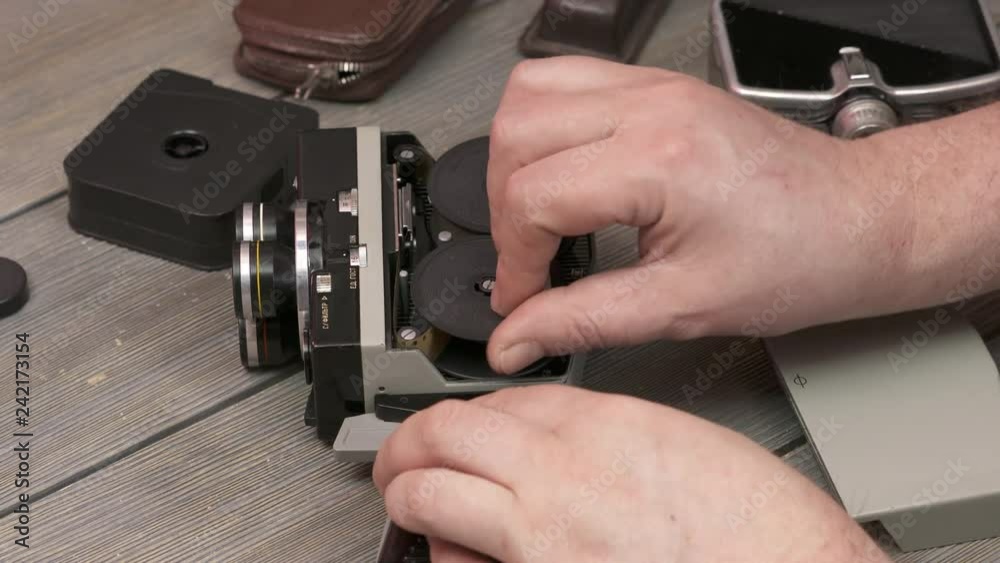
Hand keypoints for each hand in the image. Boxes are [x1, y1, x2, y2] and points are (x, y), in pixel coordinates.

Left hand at [373, 385, 888, 562]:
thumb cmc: (760, 527)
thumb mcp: (683, 446)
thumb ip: (610, 439)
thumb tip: (560, 449)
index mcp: (605, 424)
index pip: (503, 399)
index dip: (470, 413)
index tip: (460, 426)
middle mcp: (563, 470)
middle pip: (447, 430)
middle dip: (412, 441)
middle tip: (403, 457)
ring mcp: (542, 530)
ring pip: (431, 487)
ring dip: (409, 489)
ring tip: (409, 498)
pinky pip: (459, 557)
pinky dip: (445, 550)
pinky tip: (454, 551)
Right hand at [485, 56, 914, 373]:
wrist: (857, 220)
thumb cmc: (800, 256)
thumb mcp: (683, 306)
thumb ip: (584, 321)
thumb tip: (516, 339)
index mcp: (660, 158)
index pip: (532, 197)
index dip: (515, 261)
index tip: (524, 298)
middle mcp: (652, 107)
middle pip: (515, 134)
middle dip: (503, 209)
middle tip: (530, 260)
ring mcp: (653, 87)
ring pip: (527, 93)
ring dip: (513, 159)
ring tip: (538, 214)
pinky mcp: (656, 87)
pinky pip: (565, 80)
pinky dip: (542, 128)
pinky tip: (563, 173)